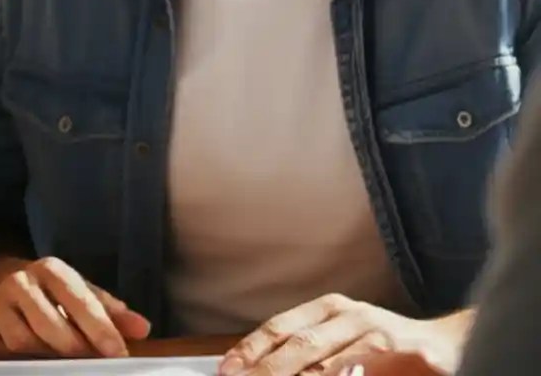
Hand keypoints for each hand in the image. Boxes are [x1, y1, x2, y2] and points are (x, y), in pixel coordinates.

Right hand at [0, 256, 150, 358]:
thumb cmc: (50, 293)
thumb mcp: (81, 292)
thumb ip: (110, 311)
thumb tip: (142, 328)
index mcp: (50, 269)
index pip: (78, 298)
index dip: (99, 327)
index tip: (118, 352)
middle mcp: (19, 281)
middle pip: (48, 324)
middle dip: (74, 349)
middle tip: (92, 366)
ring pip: (20, 342)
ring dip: (45, 359)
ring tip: (62, 366)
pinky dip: (13, 362)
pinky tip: (29, 364)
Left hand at [219, 295, 467, 375]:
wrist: (451, 343)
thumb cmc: (384, 345)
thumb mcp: (339, 340)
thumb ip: (303, 354)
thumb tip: (254, 368)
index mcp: (329, 309)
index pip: (280, 328)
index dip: (250, 350)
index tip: (227, 371)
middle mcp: (353, 316)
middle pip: (301, 346)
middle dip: (268, 370)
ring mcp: (383, 335)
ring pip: (333, 363)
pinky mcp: (414, 356)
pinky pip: (370, 372)